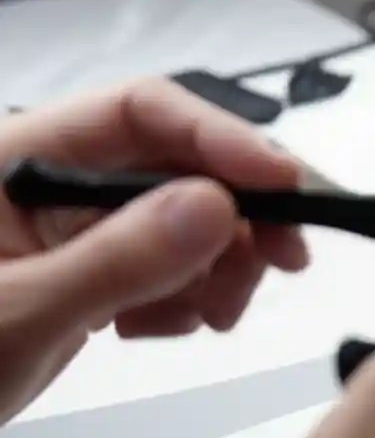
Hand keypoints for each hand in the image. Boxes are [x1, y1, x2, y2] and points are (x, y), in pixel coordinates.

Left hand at [0, 78, 308, 422]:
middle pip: (179, 164)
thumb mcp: (19, 315)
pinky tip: (166, 324)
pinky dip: (190, 296)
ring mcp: (75, 229)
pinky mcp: (92, 271)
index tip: (282, 181)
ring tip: (213, 312)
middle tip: (285, 256)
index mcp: (15, 159)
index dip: (221, 138)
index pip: (140, 113)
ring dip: (223, 265)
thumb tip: (211, 209)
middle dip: (240, 213)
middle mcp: (52, 182)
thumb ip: (117, 260)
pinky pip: (171, 264)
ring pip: (189, 218)